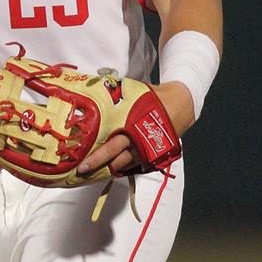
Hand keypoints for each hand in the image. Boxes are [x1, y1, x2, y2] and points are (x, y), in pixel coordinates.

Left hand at [78, 81, 195, 176]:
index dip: (95, 156)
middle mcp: (137, 141)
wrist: (180, 105)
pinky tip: (110, 167)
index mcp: (131, 125)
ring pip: (123, 164)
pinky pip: (133, 165)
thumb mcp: (133, 93)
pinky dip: (121, 167)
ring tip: (92, 172)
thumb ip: (114, 96)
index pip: (110, 146)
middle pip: (114, 157)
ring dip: (108, 168)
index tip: (80, 162)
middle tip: (81, 170)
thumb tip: (90, 88)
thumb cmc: (153, 98)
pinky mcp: (151, 155)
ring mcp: (145, 150)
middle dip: (96, 164)